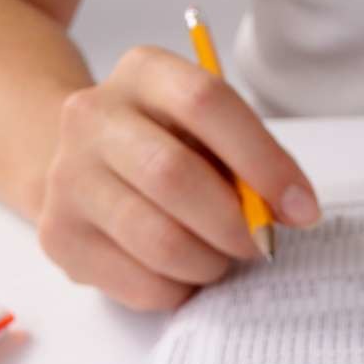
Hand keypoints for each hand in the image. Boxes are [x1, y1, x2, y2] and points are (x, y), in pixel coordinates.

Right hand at [35, 46, 320, 310]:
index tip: (301, 208)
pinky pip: (142, 284)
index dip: (262, 160)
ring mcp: (68, 179)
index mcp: (143, 74)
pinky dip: (180, 289)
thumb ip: (252, 162)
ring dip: (209, 262)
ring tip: (217, 257)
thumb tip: (295, 211)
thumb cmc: (171, 149)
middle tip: (258, 243)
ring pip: (158, 240)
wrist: (87, 168)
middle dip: (234, 224)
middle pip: (174, 175)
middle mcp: (92, 117)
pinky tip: (181, 272)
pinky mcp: (61, 238)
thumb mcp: (213, 135)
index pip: (205, 102)